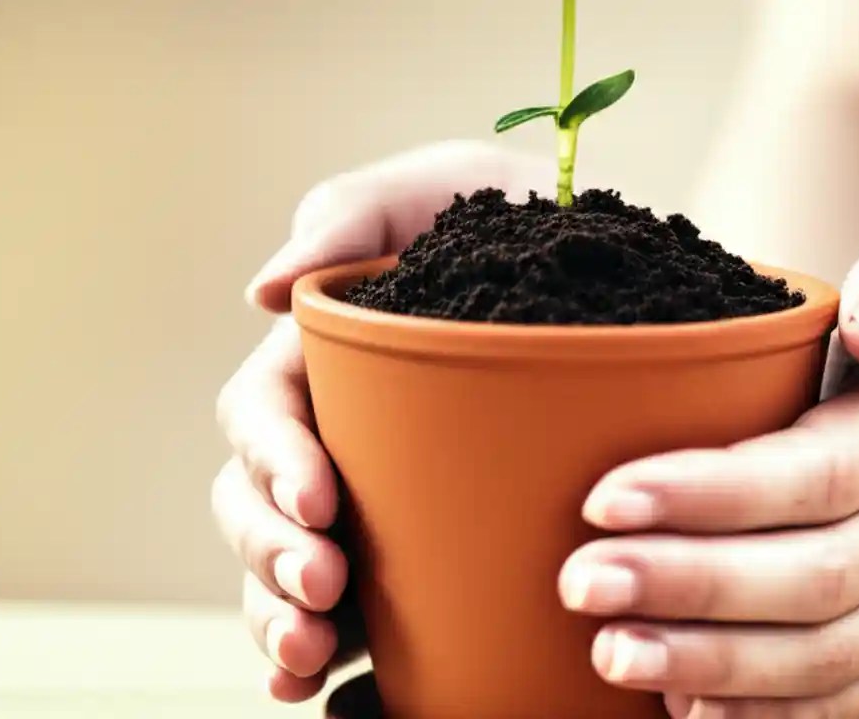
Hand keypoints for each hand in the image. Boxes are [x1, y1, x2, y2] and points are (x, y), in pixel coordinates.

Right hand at [211, 141, 553, 701]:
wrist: (600, 258)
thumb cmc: (509, 215)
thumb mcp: (433, 189)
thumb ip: (347, 215)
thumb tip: (257, 289)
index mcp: (322, 361)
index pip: (264, 418)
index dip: (273, 465)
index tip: (321, 503)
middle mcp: (338, 434)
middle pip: (263, 507)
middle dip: (272, 559)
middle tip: (320, 594)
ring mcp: (377, 492)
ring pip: (294, 568)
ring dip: (283, 618)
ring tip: (309, 657)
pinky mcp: (429, 536)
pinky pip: (364, 604)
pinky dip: (333, 650)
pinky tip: (325, 684)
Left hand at [560, 218, 858, 716]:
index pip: (825, 470)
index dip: (716, 492)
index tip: (612, 494)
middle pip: (813, 576)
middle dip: (690, 586)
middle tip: (584, 580)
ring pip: (821, 653)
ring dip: (711, 665)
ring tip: (613, 650)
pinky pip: (842, 700)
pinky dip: (763, 718)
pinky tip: (681, 711)